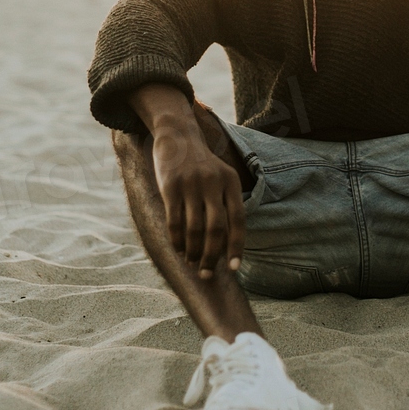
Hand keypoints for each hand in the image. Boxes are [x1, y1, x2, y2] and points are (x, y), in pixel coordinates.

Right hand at [150, 126, 246, 278]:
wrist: (177, 136)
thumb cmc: (202, 166)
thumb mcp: (222, 177)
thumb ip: (226, 205)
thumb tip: (227, 246)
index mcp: (231, 181)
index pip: (238, 220)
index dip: (237, 246)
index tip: (234, 268)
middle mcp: (213, 182)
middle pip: (217, 228)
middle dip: (212, 256)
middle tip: (207, 273)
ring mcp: (191, 183)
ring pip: (195, 228)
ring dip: (194, 252)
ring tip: (193, 263)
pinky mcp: (170, 186)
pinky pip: (174, 221)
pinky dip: (177, 240)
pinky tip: (179, 250)